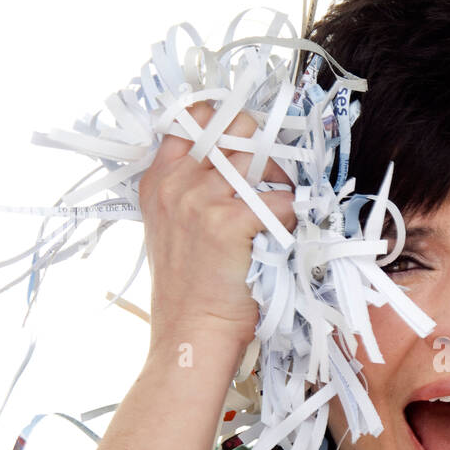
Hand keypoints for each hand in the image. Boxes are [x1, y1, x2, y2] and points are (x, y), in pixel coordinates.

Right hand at [137, 100, 296, 353]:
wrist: (192, 331)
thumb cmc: (190, 288)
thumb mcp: (172, 229)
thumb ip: (191, 190)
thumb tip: (237, 165)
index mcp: (158, 179)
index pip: (192, 117)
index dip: (227, 120)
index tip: (247, 140)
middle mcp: (177, 182)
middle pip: (238, 129)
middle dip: (264, 148)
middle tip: (273, 180)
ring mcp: (202, 198)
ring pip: (264, 159)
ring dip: (282, 181)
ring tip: (281, 212)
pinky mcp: (230, 221)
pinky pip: (281, 200)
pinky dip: (291, 217)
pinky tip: (282, 238)